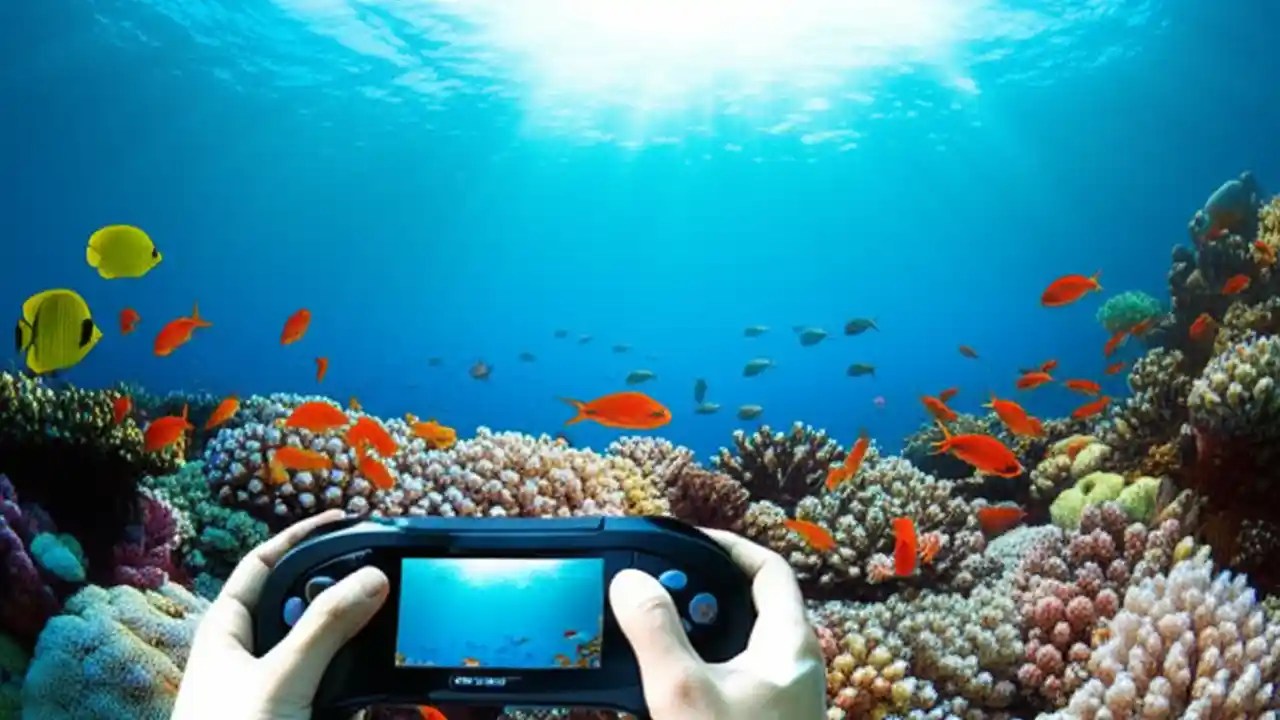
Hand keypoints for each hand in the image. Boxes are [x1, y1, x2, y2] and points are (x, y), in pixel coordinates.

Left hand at [173, 510, 390, 719]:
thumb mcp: (280, 681)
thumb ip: (326, 628)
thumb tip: (371, 577)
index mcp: (226, 632)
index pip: (262, 564)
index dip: (299, 536)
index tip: (346, 517)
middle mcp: (247, 656)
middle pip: (297, 603)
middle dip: (338, 587)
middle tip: (381, 572)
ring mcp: (270, 690)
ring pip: (320, 647)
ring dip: (352, 638)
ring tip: (388, 623)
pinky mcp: (293, 715)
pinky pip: (330, 687)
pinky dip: (355, 682)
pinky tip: (376, 683)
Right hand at [608, 528, 826, 719]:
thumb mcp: (684, 692)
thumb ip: (655, 631)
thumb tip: (631, 581)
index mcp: (789, 645)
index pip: (769, 570)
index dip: (727, 546)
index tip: (682, 541)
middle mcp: (789, 668)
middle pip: (746, 605)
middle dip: (694, 594)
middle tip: (651, 592)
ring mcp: (775, 700)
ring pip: (731, 646)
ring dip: (688, 636)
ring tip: (645, 636)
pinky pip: (724, 681)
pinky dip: (692, 672)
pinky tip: (656, 685)